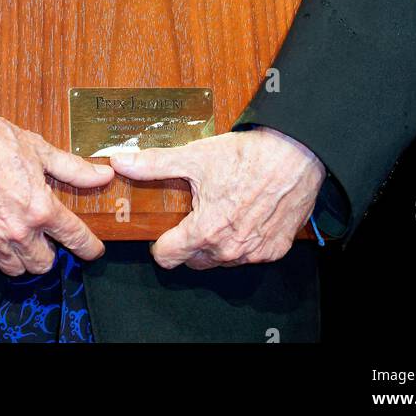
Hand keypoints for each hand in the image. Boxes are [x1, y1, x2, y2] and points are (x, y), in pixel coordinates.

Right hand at [0, 116, 113, 277]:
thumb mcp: (39, 149)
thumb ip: (73, 169)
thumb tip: (104, 175)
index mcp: (40, 207)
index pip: (75, 238)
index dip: (89, 248)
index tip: (92, 251)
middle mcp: (18, 230)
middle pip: (44, 263)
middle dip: (49, 251)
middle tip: (43, 235)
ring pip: (16, 270)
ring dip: (21, 258)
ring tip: (19, 239)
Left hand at [108, 126, 324, 269]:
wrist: (295, 154)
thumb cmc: (247, 155)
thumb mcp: (194, 156)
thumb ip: (154, 164)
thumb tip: (121, 162)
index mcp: (206, 231)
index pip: (168, 257)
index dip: (160, 244)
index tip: (162, 232)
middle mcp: (230, 249)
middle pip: (194, 260)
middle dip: (188, 242)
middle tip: (193, 214)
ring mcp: (254, 252)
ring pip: (222, 259)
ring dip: (216, 242)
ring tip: (220, 210)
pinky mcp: (275, 249)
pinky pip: (250, 254)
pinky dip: (244, 240)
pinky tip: (245, 215)